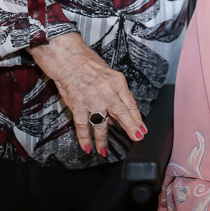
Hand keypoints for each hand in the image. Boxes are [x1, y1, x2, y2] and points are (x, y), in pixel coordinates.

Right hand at [29, 32, 146, 155]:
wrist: (68, 58)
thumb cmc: (87, 62)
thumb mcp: (108, 74)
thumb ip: (114, 92)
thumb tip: (115, 113)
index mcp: (117, 82)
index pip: (130, 103)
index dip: (136, 117)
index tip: (141, 128)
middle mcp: (107, 92)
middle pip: (122, 114)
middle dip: (131, 127)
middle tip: (137, 137)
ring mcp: (92, 100)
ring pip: (101, 124)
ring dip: (103, 140)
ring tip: (104, 151)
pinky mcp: (78, 105)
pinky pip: (82, 126)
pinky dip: (84, 138)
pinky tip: (87, 147)